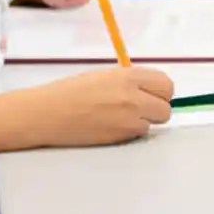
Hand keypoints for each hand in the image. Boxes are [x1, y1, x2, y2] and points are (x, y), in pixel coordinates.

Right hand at [23, 67, 173, 146]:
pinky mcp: (119, 138)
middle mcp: (133, 98)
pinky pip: (137, 134)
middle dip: (156, 108)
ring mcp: (127, 120)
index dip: (161, 90)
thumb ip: (131, 81)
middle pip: (166, 109)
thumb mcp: (106, 75)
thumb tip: (151, 89)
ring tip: (121, 116)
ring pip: (153, 124)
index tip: (152, 93)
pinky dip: (130, 131)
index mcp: (128, 77)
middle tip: (141, 107)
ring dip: (143, 121)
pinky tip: (112, 125)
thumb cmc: (72, 90)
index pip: (166, 85)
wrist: (47, 113)